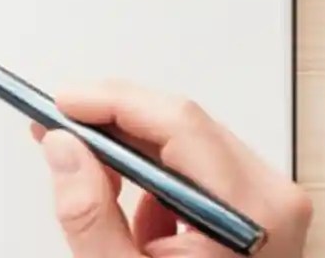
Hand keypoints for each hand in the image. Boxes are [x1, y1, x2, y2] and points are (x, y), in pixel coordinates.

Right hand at [31, 82, 311, 257]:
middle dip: (109, 125)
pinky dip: (150, 183)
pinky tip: (132, 221)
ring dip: (127, 157)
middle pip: (179, 126)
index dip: (111, 103)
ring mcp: (265, 204)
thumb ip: (89, 212)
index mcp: (248, 213)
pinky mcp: (252, 210)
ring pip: (180, 144)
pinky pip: (191, 170)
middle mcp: (269, 199)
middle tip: (55, 130)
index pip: (178, 124)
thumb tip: (62, 147)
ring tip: (91, 188)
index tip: (61, 104)